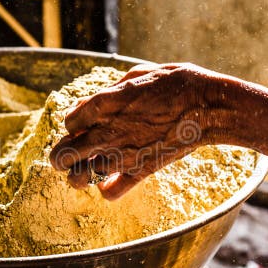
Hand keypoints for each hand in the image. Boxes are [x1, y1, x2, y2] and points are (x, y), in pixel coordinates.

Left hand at [49, 63, 238, 199]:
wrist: (207, 105)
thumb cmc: (176, 83)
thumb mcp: (138, 75)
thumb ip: (109, 91)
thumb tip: (89, 104)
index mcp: (104, 104)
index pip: (69, 122)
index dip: (73, 123)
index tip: (83, 123)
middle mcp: (107, 132)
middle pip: (62, 155)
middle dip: (60, 156)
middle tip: (67, 155)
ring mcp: (122, 154)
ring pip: (79, 178)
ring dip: (78, 175)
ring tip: (84, 171)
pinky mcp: (140, 171)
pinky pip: (111, 192)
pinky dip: (107, 189)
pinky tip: (111, 181)